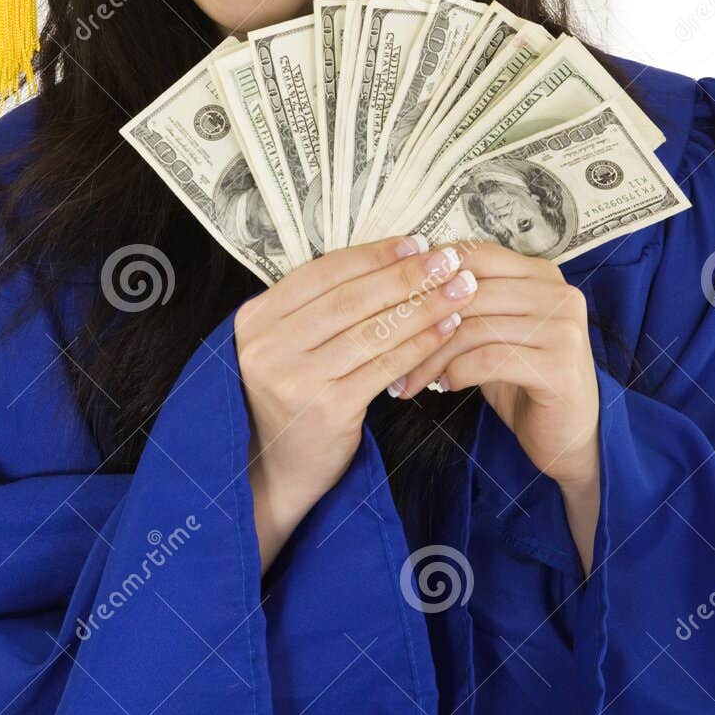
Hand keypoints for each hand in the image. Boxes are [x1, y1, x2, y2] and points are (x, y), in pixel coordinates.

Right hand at [234, 234, 477, 568]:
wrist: (268, 472)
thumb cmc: (287, 401)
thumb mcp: (283, 348)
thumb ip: (315, 311)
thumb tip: (384, 262)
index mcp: (255, 319)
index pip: (322, 273)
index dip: (372, 255)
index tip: (415, 242)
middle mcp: (269, 346)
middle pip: (350, 299)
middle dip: (405, 275)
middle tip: (449, 259)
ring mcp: (296, 379)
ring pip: (372, 331)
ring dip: (423, 306)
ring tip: (460, 290)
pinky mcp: (327, 410)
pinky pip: (384, 367)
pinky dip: (420, 344)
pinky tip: (448, 329)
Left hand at [393, 240, 600, 493]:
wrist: (568, 437)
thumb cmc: (521, 381)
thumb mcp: (491, 333)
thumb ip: (465, 303)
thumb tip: (402, 280)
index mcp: (541, 273)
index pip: (474, 254)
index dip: (428, 277)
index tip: (392, 305)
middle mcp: (558, 292)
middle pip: (468, 291)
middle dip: (420, 323)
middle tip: (388, 352)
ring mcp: (564, 327)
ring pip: (473, 326)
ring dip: (431, 356)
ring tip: (409, 379)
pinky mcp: (561, 366)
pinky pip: (488, 358)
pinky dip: (456, 373)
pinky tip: (444, 387)